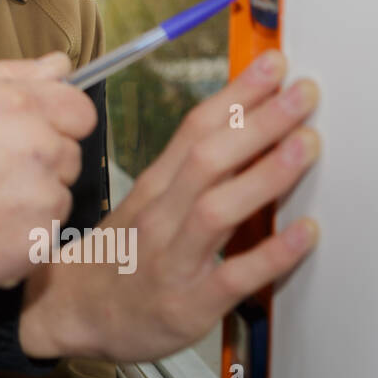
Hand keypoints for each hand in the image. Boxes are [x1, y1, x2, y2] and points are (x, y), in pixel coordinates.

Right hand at [0, 51, 93, 292]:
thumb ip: (7, 74)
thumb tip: (59, 64)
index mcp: (15, 104)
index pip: (80, 110)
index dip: (59, 121)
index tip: (34, 133)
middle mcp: (36, 147)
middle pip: (70, 154)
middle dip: (41, 161)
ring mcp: (40, 196)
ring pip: (58, 194)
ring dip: (31, 198)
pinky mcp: (37, 240)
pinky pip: (46, 232)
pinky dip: (23, 233)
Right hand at [18, 49, 319, 361]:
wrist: (70, 311)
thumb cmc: (118, 256)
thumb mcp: (144, 203)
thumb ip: (190, 172)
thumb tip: (248, 130)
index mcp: (154, 187)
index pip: (194, 129)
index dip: (235, 94)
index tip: (272, 66)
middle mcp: (161, 216)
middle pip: (207, 159)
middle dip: (258, 120)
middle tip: (303, 92)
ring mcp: (173, 259)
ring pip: (216, 209)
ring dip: (264, 174)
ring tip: (307, 143)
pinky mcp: (188, 303)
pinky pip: (232, 275)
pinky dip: (271, 253)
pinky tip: (305, 232)